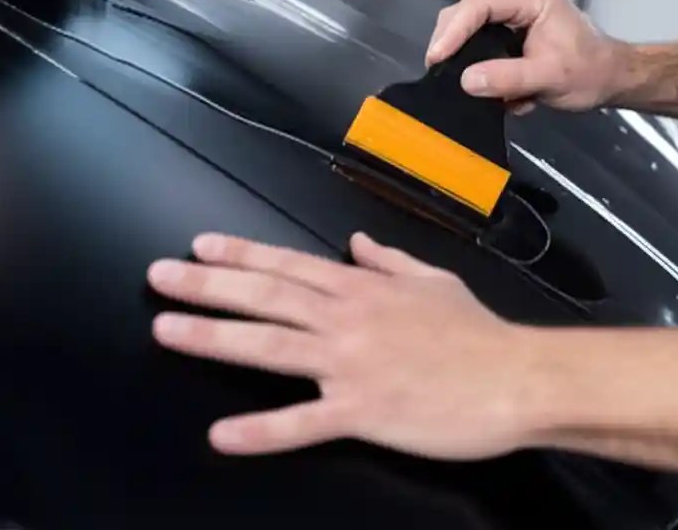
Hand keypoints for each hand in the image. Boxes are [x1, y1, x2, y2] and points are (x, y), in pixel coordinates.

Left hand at [147, 232, 554, 458]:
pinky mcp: (363, 410)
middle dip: (207, 285)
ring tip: (165, 331)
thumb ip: (388, 261)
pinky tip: (222, 435)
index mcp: (362, 288)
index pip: (288, 264)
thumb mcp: (433, 282)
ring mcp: (351, 364)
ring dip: (213, 337)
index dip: (241, 254)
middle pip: (265, 296)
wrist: (518, 378)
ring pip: (269, 345)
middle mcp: (347, 318)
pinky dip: (261, 430)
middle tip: (159, 276)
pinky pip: (303, 422)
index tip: (200, 246)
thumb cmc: (478, 334)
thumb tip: (356, 242)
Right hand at [426, 0, 632, 113]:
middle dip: (450, 41)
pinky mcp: (509, 28)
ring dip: (462, 54)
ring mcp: (512, 11)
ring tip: (460, 80)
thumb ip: (508, 78)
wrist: (610, 79)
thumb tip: (465, 80)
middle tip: (438, 73)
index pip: (479, 6)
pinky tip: (485, 83)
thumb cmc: (589, 73)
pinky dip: (476, 60)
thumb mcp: (550, 78)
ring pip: (469, 25)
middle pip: (467, 11)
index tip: (436, 58)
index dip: (453, 31)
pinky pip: (479, 39)